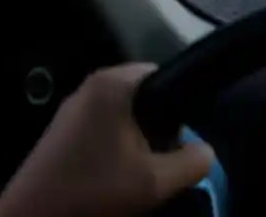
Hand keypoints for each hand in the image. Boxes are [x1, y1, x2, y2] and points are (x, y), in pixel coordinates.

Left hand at [0, 63, 213, 216]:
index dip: (181, 104)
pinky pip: (103, 131)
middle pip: (145, 98)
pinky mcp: (60, 135)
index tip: (185, 136)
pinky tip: (117, 178)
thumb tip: (205, 150)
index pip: (165, 74)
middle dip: (160, 127)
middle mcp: (90, 87)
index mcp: (113, 83)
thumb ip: (194, 161)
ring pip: (124, 118)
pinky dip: (117, 151)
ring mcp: (71, 111)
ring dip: (138, 142)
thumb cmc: (93, 192)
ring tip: (143, 172)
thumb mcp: (156, 182)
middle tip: (165, 158)